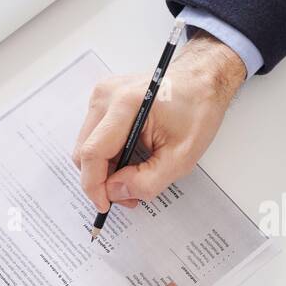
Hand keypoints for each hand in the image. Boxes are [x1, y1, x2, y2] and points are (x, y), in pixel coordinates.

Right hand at [72, 33, 245, 213]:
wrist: (201, 80)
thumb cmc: (197, 110)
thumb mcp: (181, 157)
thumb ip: (146, 182)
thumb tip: (114, 192)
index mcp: (125, 105)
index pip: (92, 154)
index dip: (94, 186)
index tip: (105, 205)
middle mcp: (107, 96)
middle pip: (84, 152)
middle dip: (100, 180)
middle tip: (125, 195)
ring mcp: (102, 96)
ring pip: (86, 147)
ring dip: (103, 169)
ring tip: (131, 177)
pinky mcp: (103, 100)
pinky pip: (93, 137)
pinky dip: (106, 156)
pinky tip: (128, 159)